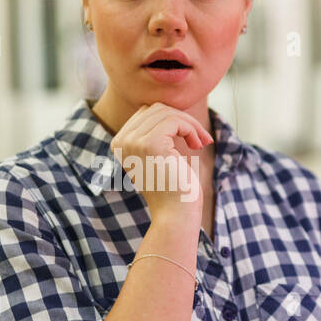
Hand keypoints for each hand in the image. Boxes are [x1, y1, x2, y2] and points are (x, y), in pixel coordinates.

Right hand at [109, 102, 211, 218]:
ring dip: (189, 124)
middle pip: (156, 109)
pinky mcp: (150, 143)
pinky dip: (191, 128)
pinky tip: (198, 144)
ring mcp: (133, 142)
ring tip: (200, 142)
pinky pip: (174, 120)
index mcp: (119, 143)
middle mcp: (121, 141)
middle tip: (201, 139)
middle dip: (182, 119)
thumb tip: (169, 107)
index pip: (146, 112)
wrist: (175, 214)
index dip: (171, 119)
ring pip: (167, 113)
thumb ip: (158, 132)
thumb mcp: (161, 155)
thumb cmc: (173, 187)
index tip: (190, 137)